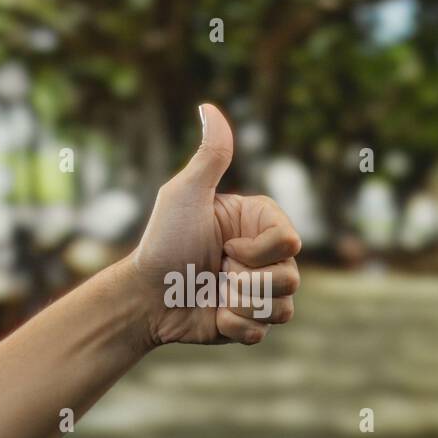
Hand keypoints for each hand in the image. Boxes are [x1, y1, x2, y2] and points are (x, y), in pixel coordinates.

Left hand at [127, 103, 301, 345]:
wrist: (145, 297)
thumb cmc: (163, 241)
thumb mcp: (184, 194)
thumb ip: (211, 156)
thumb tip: (209, 107)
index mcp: (258, 223)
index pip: (290, 241)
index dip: (257, 252)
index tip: (225, 248)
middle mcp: (265, 255)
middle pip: (292, 277)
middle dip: (248, 282)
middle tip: (216, 273)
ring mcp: (260, 289)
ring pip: (284, 307)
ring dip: (241, 305)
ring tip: (213, 294)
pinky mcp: (251, 321)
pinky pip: (266, 331)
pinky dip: (235, 326)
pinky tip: (212, 314)